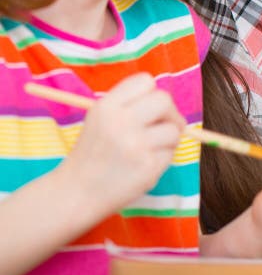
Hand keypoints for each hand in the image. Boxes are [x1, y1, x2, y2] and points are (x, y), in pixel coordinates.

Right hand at [60, 73, 184, 216]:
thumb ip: (129, 106)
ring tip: (149, 150)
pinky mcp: (147, 166)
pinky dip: (162, 159)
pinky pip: (170, 154)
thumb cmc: (93, 155)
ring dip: (168, 140)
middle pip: (164, 100)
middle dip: (170, 113)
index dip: (153, 93)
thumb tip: (168, 104)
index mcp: (106, 106)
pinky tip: (143, 167)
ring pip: (173, 130)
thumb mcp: (99, 120)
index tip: (152, 108)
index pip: (144, 81)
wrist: (74, 194)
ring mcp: (135, 145)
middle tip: (165, 126)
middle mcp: (120, 122)